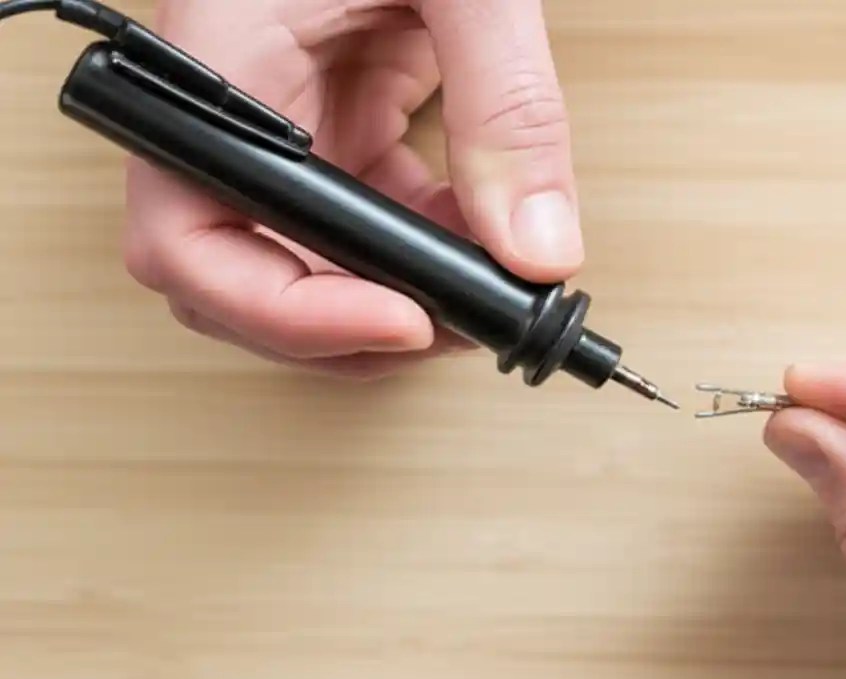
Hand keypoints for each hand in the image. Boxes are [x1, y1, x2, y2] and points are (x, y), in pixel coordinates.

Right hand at [125, 0, 581, 378]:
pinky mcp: (333, 122)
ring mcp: (282, 122)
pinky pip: (364, 219)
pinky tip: (484, 231)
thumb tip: (536, 246)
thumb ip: (505, 108)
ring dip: (394, 297)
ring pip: (303, 265)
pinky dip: (426, 248)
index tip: (403, 322)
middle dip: (345, 328)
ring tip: (487, 285)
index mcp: (221, 62)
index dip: (284, 311)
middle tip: (459, 325)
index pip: (188, 238)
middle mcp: (235, 109)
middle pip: (238, 279)